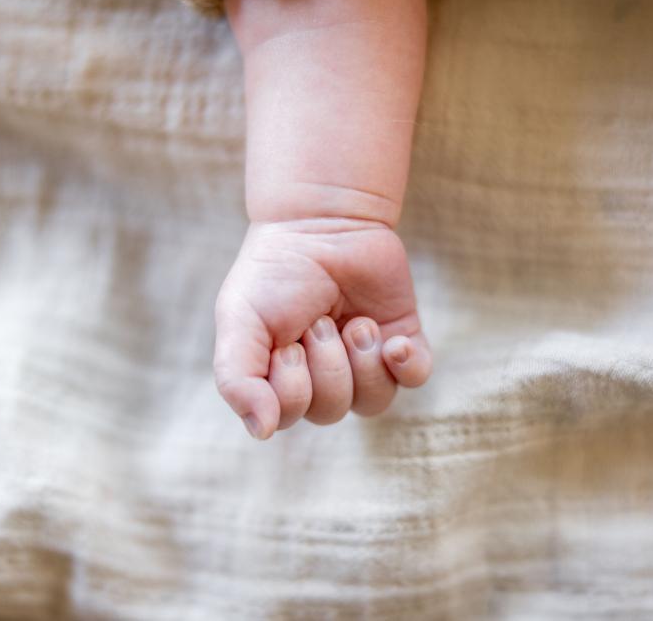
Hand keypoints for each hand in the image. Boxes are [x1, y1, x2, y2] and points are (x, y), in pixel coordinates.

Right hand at [214, 217, 431, 438]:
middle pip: (332, 409)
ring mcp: (365, 361)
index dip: (291, 385)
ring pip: (374, 401)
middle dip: (326, 364)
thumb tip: (261, 431)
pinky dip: (407, 365)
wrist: (321, 222)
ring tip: (356, 323)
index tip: (287, 341)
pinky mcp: (402, 340)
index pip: (290, 416)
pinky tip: (392, 339)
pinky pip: (415, 377)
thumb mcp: (240, 321)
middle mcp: (324, 377)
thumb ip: (237, 379)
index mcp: (281, 379)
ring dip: (363, 361)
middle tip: (320, 321)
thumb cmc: (274, 273)